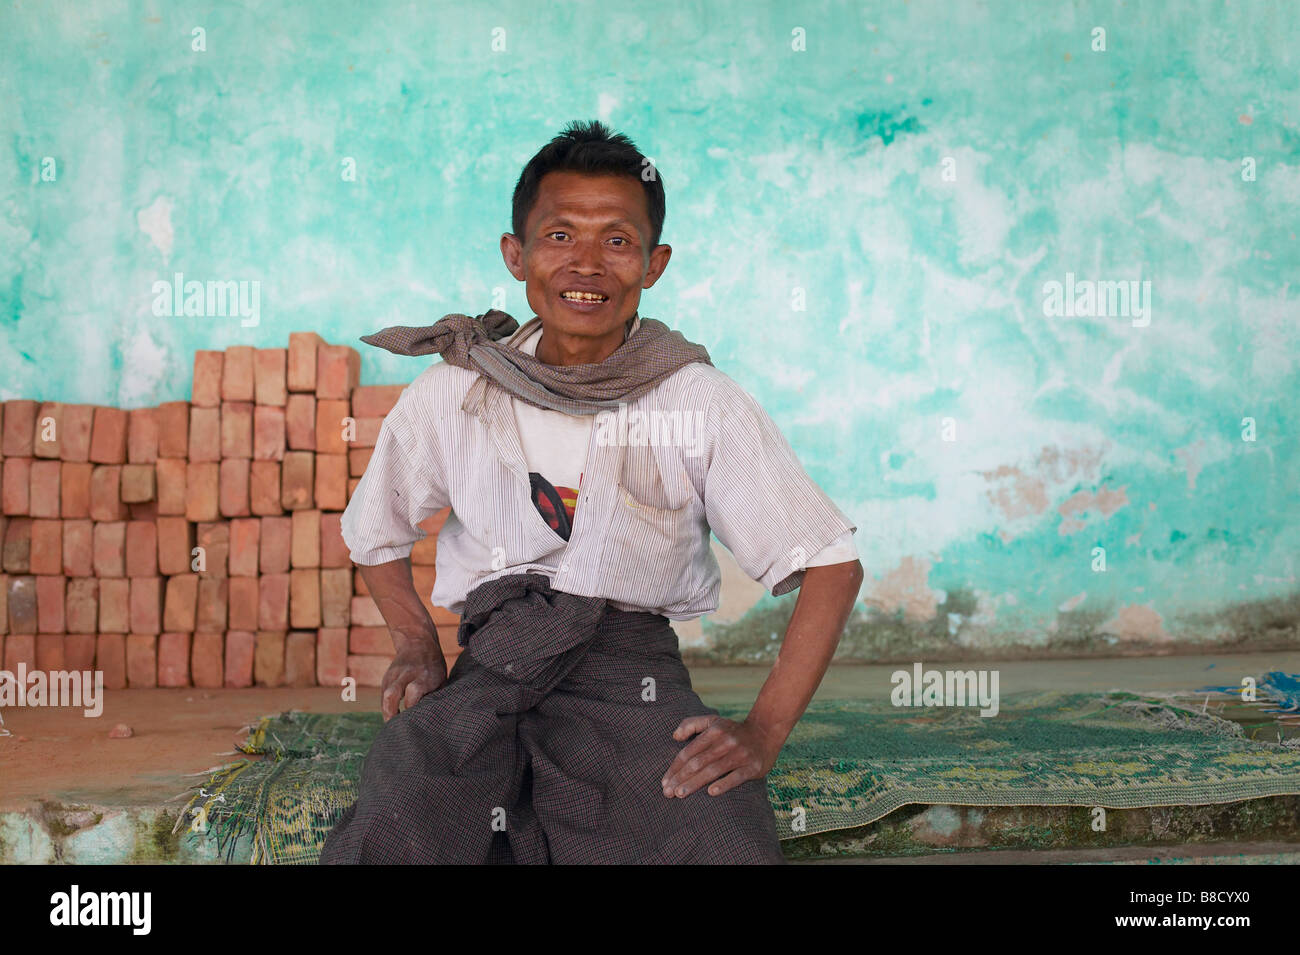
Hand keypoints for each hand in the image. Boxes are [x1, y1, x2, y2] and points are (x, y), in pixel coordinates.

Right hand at [380, 642, 447, 720]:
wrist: (417, 641)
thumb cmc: (434, 667)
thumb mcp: (440, 678)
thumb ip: (435, 696)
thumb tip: (431, 720)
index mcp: (423, 675)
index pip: (413, 691)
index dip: (411, 707)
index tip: (415, 719)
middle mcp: (406, 674)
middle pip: (391, 694)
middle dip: (391, 713)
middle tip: (397, 728)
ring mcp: (393, 676)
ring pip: (384, 696)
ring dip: (387, 713)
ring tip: (394, 726)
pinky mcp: (386, 678)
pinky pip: (383, 697)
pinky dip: (387, 709)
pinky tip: (393, 717)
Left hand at [661, 716, 780, 797]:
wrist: (766, 732)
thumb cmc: (732, 731)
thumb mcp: (713, 721)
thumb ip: (691, 724)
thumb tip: (675, 737)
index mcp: (714, 731)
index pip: (689, 752)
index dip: (675, 767)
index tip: (664, 782)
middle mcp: (726, 741)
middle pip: (698, 762)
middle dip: (680, 778)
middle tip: (667, 793)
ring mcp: (740, 754)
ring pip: (713, 770)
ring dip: (695, 783)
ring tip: (680, 794)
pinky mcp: (753, 766)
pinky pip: (737, 777)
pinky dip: (724, 784)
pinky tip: (711, 792)